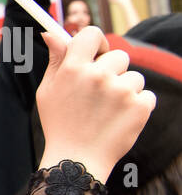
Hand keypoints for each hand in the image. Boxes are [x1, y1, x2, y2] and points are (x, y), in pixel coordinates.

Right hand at [36, 27, 155, 182]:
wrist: (76, 160)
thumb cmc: (60, 124)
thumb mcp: (48, 91)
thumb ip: (55, 61)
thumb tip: (51, 33)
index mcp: (73, 69)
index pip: (92, 34)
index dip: (97, 42)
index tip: (97, 53)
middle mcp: (98, 76)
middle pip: (118, 55)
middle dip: (112, 71)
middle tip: (100, 94)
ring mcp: (121, 91)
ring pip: (134, 76)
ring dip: (125, 90)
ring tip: (108, 111)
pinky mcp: (140, 106)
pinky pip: (146, 95)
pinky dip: (137, 106)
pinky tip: (120, 120)